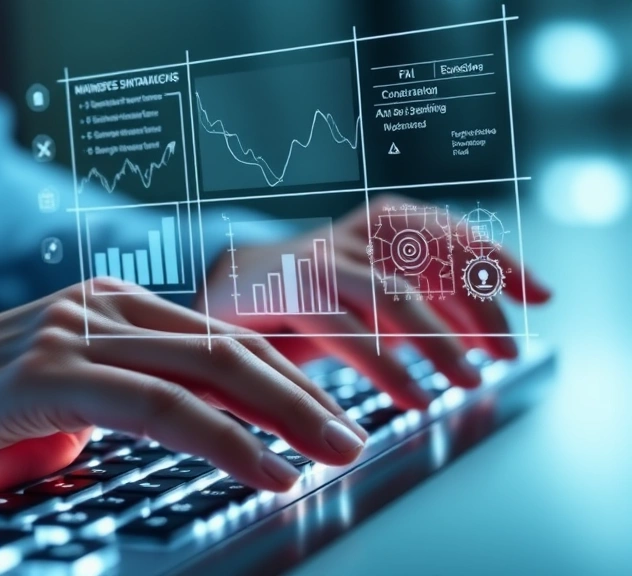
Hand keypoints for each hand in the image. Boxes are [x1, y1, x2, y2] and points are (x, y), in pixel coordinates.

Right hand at [0, 278, 367, 494]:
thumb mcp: (52, 392)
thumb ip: (115, 396)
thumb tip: (180, 427)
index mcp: (108, 304)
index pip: (221, 336)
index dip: (287, 375)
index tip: (332, 413)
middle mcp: (99, 306)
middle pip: (233, 344)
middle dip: (309, 391)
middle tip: (361, 435)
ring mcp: (72, 333)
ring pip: (210, 369)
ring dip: (288, 415)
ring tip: (340, 455)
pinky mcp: (46, 376)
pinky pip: (160, 406)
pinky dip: (226, 440)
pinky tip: (268, 471)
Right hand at [204, 194, 551, 410]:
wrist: (220, 292)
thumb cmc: (302, 301)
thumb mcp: (366, 295)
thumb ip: (418, 301)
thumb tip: (485, 330)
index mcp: (375, 226)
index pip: (448, 232)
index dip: (497, 259)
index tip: (538, 293)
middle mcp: (350, 234)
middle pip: (428, 259)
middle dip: (477, 308)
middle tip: (507, 352)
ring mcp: (315, 257)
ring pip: (392, 294)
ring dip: (438, 342)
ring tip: (468, 382)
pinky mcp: (283, 289)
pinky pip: (345, 327)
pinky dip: (383, 364)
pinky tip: (410, 393)